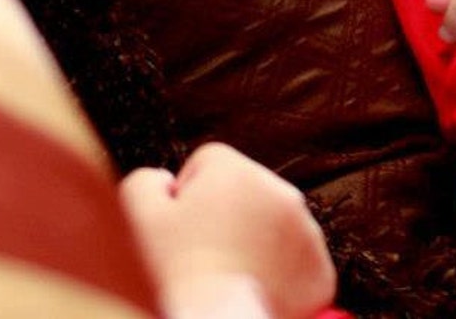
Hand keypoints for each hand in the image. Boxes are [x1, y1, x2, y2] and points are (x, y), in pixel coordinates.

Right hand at [119, 143, 335, 318]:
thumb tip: (166, 180)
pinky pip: (296, 263)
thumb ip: (148, 180)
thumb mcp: (136, 217)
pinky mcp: (320, 272)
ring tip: (228, 276)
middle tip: (204, 257)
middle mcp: (280, 191)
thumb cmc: (171, 277)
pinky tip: (254, 291)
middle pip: (246, 192)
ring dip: (256, 242)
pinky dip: (280, 275)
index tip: (183, 230)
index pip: (208, 164)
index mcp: (237, 171)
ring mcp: (306, 232)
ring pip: (274, 225)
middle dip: (226, 216)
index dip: (188, 197)